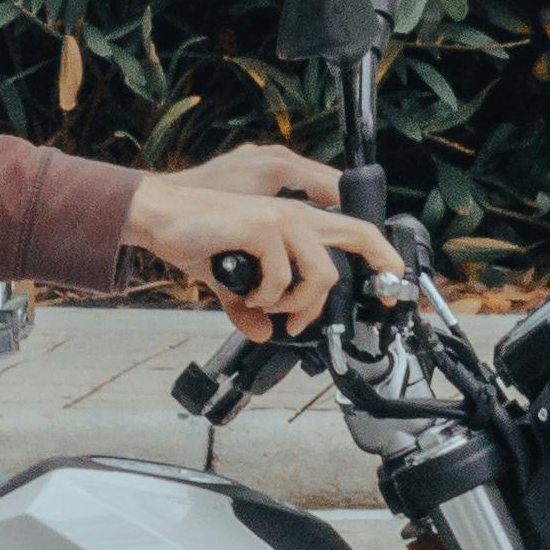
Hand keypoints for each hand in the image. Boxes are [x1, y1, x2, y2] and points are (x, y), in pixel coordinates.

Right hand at [124, 149, 401, 339]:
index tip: (390, 291)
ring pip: (322, 274)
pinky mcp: (262, 227)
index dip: (384, 259)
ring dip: (296, 304)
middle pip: (361, 236)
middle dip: (379, 271)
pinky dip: (264, 298)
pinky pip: (282, 280)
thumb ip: (250, 305)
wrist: (160, 218)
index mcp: (297, 222)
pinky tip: (245, 293)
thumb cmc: (195, 238)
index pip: (358, 232)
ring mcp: (282, 218)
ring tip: (268, 305)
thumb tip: (262, 334)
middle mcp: (297, 215)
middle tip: (375, 300)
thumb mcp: (229, 282)